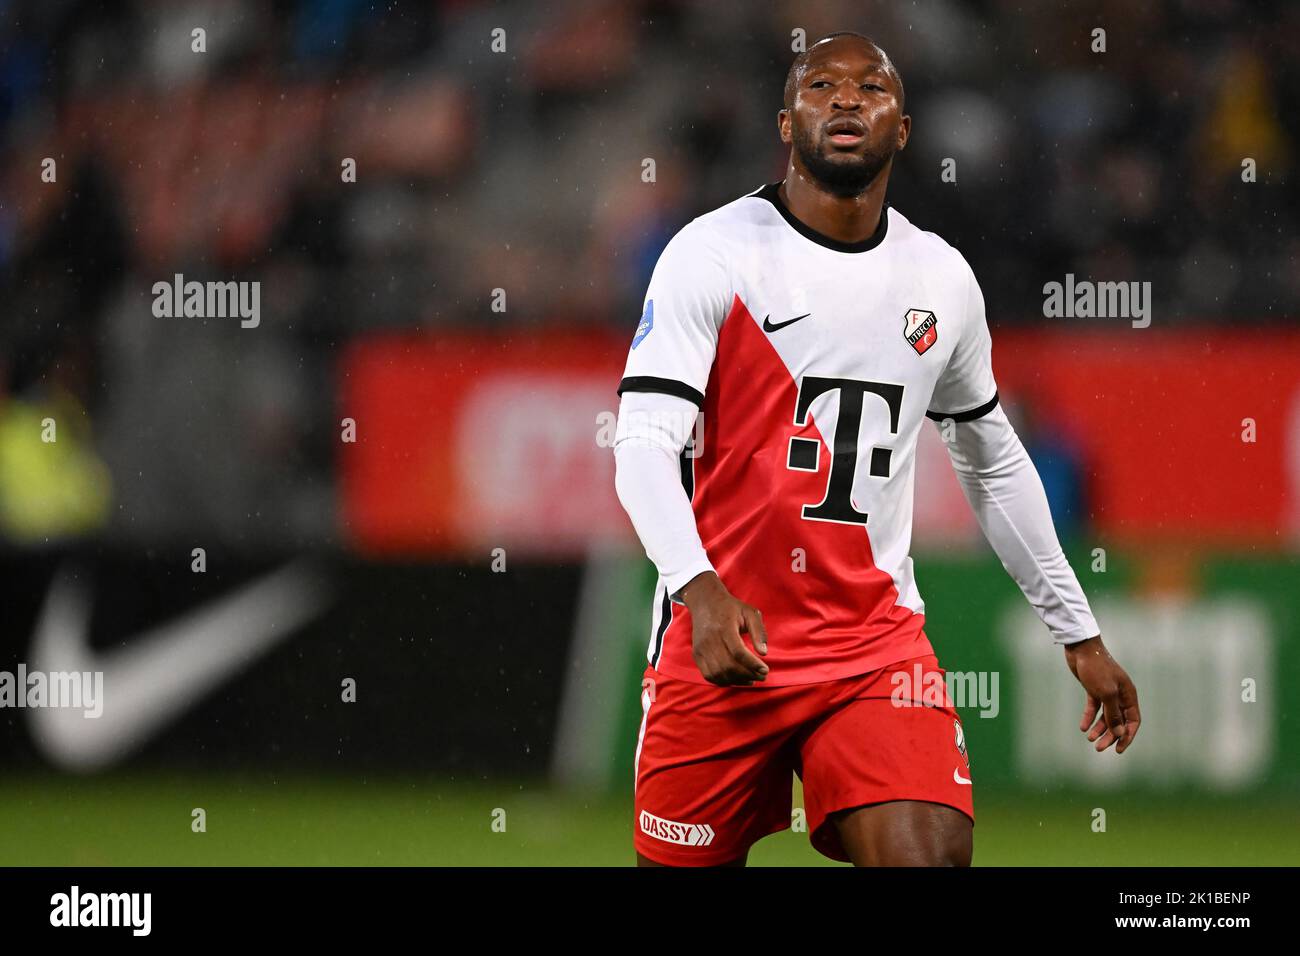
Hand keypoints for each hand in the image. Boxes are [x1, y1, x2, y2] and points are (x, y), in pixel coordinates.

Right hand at [678, 571, 768, 685]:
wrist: (705, 602)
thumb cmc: (731, 608)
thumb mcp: (750, 613)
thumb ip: (759, 632)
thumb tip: (764, 653)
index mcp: (724, 627)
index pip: (738, 652)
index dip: (753, 664)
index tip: (765, 670)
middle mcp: (710, 639)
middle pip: (729, 665)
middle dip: (748, 674)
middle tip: (762, 676)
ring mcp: (701, 648)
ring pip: (719, 673)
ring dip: (737, 680)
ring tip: (751, 679)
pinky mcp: (696, 654)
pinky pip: (709, 675)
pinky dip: (723, 681)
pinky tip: (736, 679)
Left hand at [1063, 635, 1140, 752]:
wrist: (1081, 648)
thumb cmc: (1097, 669)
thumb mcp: (1106, 693)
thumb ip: (1113, 714)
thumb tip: (1119, 734)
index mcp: (1128, 695)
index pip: (1133, 721)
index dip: (1127, 736)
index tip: (1119, 750)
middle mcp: (1120, 695)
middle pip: (1118, 721)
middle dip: (1110, 736)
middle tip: (1098, 748)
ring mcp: (1107, 692)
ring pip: (1105, 716)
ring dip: (1099, 729)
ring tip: (1089, 739)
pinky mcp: (1093, 689)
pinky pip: (1093, 708)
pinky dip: (1089, 717)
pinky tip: (1083, 727)